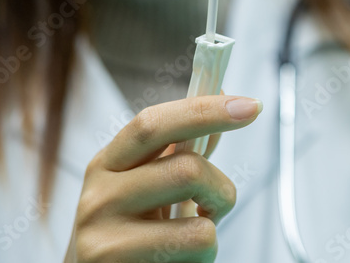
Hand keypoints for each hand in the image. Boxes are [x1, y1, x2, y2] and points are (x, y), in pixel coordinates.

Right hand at [64, 94, 262, 262]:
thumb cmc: (132, 235)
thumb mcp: (151, 188)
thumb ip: (184, 151)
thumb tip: (226, 104)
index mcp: (108, 163)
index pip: (154, 123)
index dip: (205, 110)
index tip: (251, 105)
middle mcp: (98, 196)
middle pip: (187, 170)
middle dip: (221, 190)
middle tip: (214, 206)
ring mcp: (102, 238)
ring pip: (200, 226)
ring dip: (211, 234)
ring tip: (188, 242)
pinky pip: (193, 256)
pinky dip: (202, 260)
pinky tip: (176, 262)